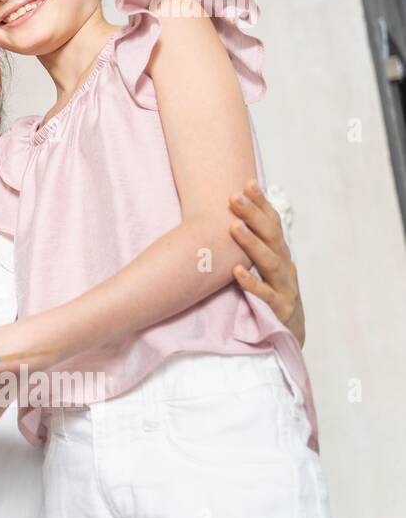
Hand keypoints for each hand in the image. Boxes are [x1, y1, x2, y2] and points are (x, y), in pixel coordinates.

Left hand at [229, 179, 305, 346]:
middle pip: (272, 236)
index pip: (272, 224)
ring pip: (270, 262)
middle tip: (234, 197)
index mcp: (279, 253)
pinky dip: (251, 283)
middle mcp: (285, 266)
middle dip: (254, 215)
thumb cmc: (270, 293)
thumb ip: (252, 243)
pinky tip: (236, 271)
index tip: (247, 183)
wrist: (288, 333)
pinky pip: (266, 296)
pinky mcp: (281, 310)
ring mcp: (285, 288)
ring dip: (252, 243)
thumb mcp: (262, 266)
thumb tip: (230, 214)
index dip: (262, 204)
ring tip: (234, 227)